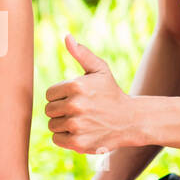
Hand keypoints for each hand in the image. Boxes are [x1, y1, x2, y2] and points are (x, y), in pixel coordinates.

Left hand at [45, 34, 136, 153]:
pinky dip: (65, 137)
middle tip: (78, 111)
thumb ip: (82, 54)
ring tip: (80, 121)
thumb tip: (66, 36)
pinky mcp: (78, 143)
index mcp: (76, 85)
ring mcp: (76, 125)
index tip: (75, 98)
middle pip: (49, 110)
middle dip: (61, 110)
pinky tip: (80, 132)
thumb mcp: (100, 70)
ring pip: (52, 125)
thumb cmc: (111, 93)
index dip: (60, 96)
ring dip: (62, 124)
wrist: (130, 120)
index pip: (49, 94)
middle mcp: (74, 105)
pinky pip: (57, 139)